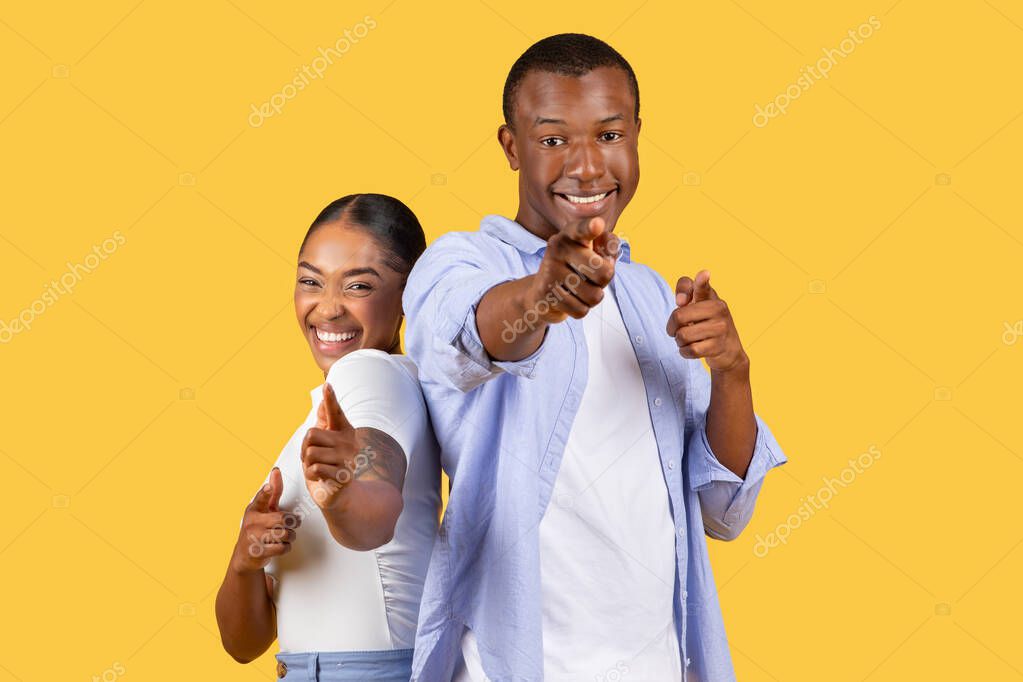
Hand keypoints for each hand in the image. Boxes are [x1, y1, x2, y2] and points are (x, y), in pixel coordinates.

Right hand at [231, 467, 299, 572]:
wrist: (245, 556)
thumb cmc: (258, 529)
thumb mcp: (264, 509)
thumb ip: (273, 492)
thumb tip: (276, 471)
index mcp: (254, 510)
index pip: (261, 499)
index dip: (265, 492)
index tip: (268, 487)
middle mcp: (253, 522)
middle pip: (283, 519)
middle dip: (292, 523)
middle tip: (291, 525)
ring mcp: (255, 537)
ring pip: (285, 534)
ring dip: (290, 537)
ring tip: (284, 536)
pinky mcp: (259, 552)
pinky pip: (282, 547)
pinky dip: (286, 547)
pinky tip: (280, 545)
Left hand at [301, 383, 364, 509]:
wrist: (340, 494)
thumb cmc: (329, 465)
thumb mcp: (325, 443)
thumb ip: (325, 423)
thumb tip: (323, 401)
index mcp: (345, 430)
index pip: (335, 411)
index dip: (330, 398)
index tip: (327, 384)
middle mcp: (349, 442)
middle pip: (311, 434)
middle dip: (305, 449)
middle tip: (314, 459)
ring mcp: (347, 458)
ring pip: (310, 453)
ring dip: (307, 464)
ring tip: (318, 469)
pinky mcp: (343, 475)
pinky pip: (313, 468)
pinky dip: (311, 475)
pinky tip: (320, 478)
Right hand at [525, 216, 619, 322]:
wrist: (542, 294)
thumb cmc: (576, 269)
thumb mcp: (594, 253)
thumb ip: (608, 247)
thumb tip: (611, 251)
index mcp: (572, 234)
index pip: (582, 229)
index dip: (591, 228)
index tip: (597, 225)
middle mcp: (558, 248)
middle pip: (604, 273)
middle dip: (605, 281)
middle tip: (592, 277)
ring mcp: (549, 270)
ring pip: (594, 296)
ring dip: (592, 298)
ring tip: (580, 290)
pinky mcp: (545, 292)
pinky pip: (580, 310)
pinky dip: (580, 309)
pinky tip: (569, 300)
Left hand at [666, 270, 748, 372]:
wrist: (729, 349)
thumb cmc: (706, 322)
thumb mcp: (697, 304)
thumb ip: (685, 292)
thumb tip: (680, 301)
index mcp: (711, 295)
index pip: (702, 285)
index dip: (701, 280)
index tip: (705, 273)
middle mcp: (718, 309)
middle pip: (678, 316)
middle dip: (672, 327)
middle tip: (676, 330)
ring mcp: (720, 328)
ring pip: (683, 336)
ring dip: (679, 341)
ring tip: (688, 340)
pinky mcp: (718, 346)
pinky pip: (690, 350)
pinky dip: (685, 352)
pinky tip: (691, 348)